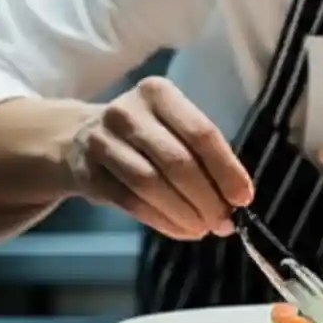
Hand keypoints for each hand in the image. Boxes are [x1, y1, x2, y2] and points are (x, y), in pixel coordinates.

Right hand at [65, 76, 253, 239]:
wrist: (79, 138)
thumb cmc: (145, 135)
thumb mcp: (173, 128)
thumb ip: (204, 157)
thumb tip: (235, 200)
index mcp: (158, 93)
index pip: (201, 133)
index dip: (226, 169)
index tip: (243, 197)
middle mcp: (128, 112)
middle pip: (177, 161)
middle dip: (207, 197)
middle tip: (224, 222)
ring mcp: (102, 141)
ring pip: (151, 184)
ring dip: (184, 213)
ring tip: (204, 228)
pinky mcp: (87, 172)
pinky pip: (131, 202)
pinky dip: (161, 221)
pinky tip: (181, 229)